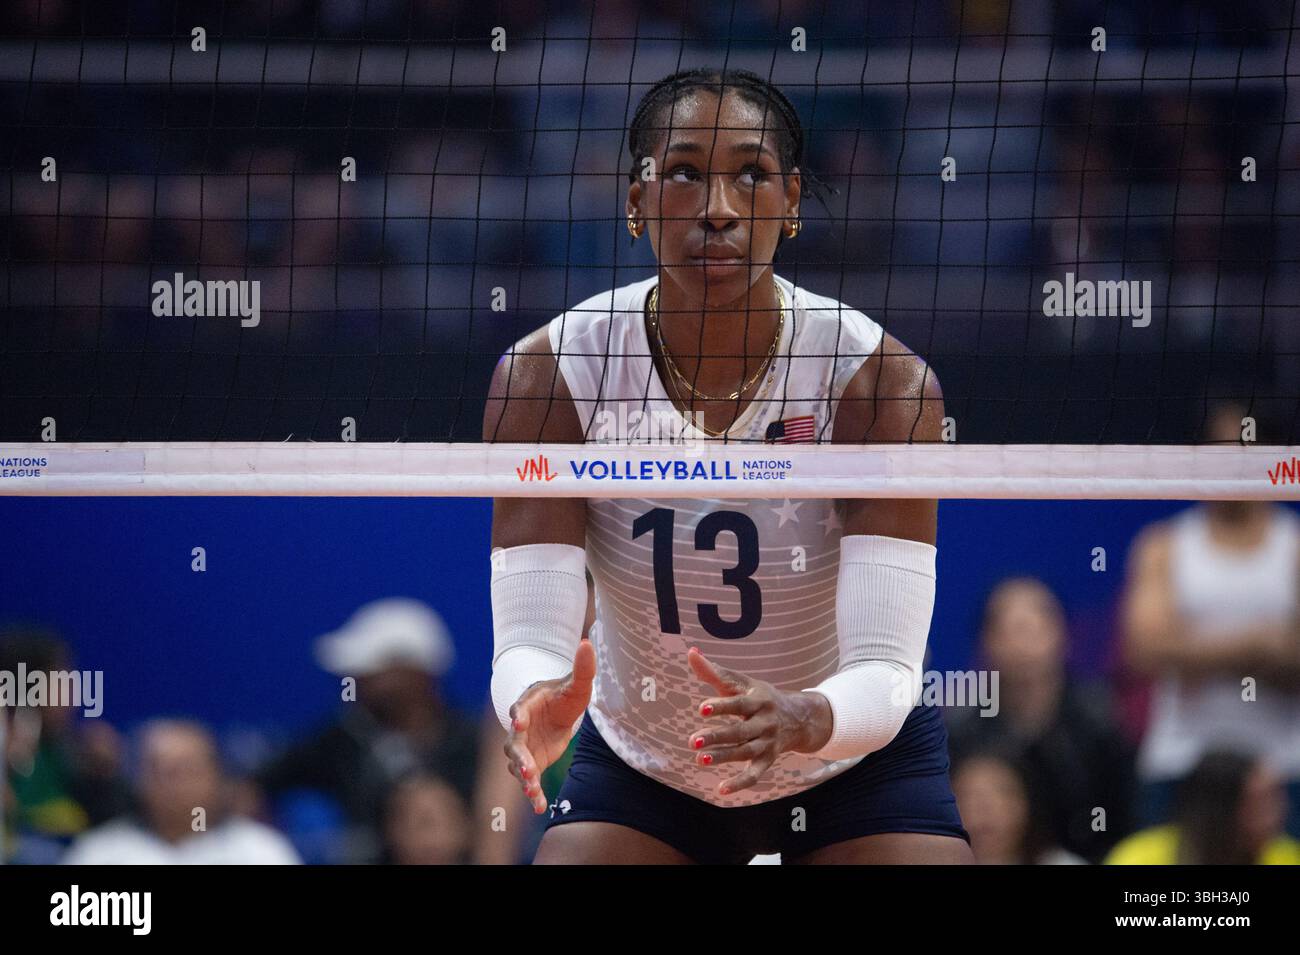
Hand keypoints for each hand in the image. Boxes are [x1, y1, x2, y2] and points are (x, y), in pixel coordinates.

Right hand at [503, 640, 594, 813]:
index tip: (518, 720)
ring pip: (517, 765)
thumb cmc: (564, 695)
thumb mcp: (577, 684)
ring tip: (532, 790)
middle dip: (519, 757)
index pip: (519, 708)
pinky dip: (533, 794)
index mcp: (528, 704)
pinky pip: (529, 781)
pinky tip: (541, 808)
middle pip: (514, 743)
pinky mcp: (531, 764)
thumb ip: (582, 668)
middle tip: (527, 770)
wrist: (557, 712)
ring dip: (523, 778)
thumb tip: (588, 642)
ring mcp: (523, 748)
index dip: (518, 713)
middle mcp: (519, 728)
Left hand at [686, 646, 830, 797]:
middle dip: (717, 736)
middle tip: (693, 740)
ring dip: (723, 757)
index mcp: (759, 700)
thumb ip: (715, 671)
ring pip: (744, 753)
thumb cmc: (760, 697)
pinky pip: (755, 774)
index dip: (721, 707)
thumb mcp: (742, 683)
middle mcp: (765, 723)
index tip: (701, 709)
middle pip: (740, 732)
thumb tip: (691, 653)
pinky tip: (721, 789)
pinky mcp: (767, 760)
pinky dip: (740, 783)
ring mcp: (767, 743)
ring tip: (699, 759)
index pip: (739, 704)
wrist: (798, 717)